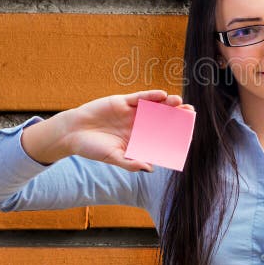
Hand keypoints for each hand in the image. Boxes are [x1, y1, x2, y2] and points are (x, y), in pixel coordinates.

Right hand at [59, 90, 193, 171]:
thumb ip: (130, 163)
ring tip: (179, 102)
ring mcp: (131, 112)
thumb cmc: (92, 148)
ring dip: (167, 104)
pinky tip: (162, 95)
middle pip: (162, 118)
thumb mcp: (113, 157)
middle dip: (176, 115)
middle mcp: (137, 124)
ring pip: (154, 106)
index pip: (160, 135)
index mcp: (138, 139)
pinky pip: (139, 97)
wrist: (72, 133)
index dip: (173, 133)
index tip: (188, 132)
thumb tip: (150, 169)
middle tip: (191, 112)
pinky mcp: (122, 101)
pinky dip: (150, 96)